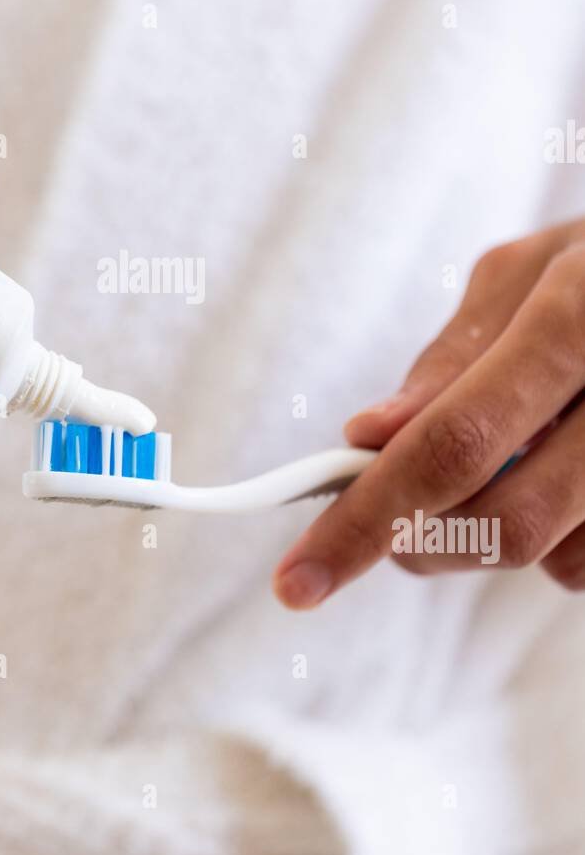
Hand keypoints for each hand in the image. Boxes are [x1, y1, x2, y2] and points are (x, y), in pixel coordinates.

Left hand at [274, 222, 584, 607]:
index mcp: (583, 316)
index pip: (456, 443)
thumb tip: (369, 438)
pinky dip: (559, 541)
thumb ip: (454, 356)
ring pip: (555, 559)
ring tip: (516, 453)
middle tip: (386, 516)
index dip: (367, 519)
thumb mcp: (531, 272)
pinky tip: (569, 473)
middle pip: (507, 523)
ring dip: (493, 533)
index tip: (298, 582)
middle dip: (421, 537)